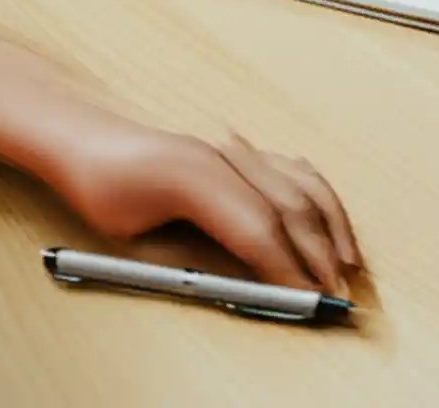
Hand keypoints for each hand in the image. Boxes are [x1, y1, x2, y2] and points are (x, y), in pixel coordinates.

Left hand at [55, 128, 361, 294]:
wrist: (90, 140)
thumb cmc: (106, 191)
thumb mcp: (138, 242)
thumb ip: (199, 262)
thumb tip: (255, 284)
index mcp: (194, 176)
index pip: (259, 230)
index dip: (288, 268)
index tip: (307, 297)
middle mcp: (226, 154)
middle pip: (291, 207)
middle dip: (319, 253)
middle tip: (335, 290)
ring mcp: (240, 146)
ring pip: (305, 186)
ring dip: (332, 227)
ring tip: (348, 262)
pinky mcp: (246, 148)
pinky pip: (298, 171)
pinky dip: (322, 199)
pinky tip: (332, 223)